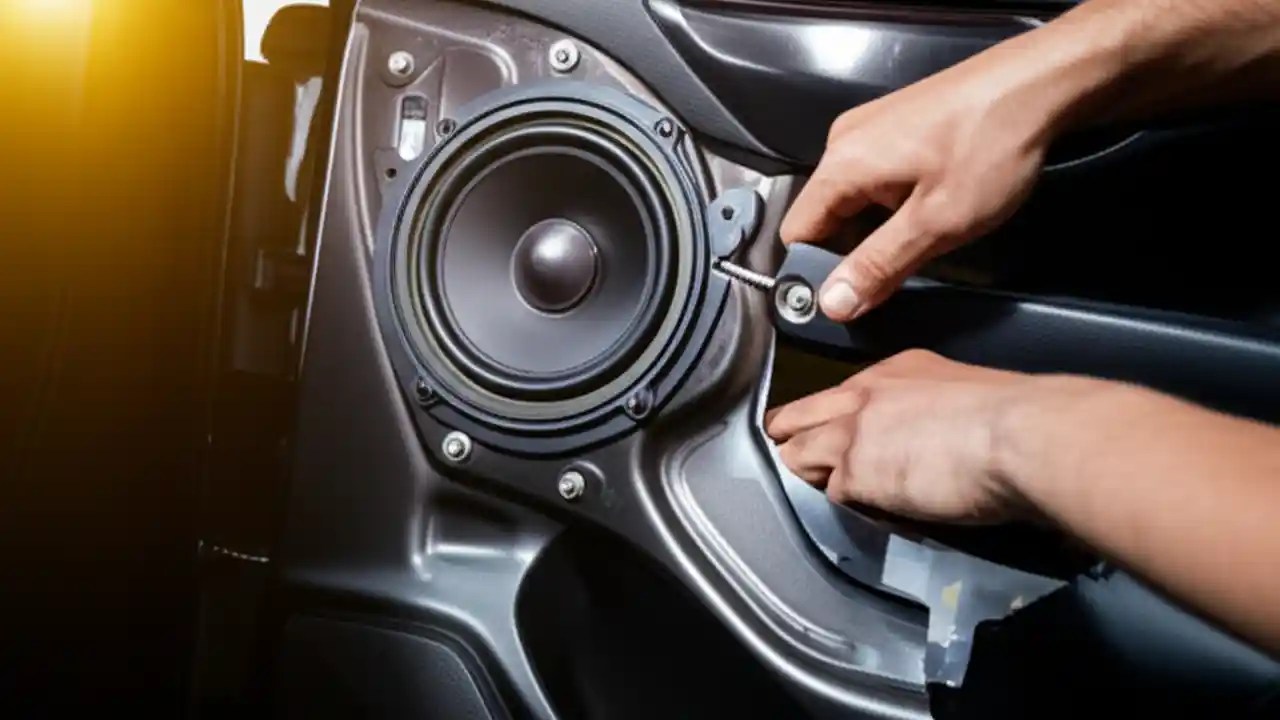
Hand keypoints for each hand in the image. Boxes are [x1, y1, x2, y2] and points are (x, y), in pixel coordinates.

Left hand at [764, 350, 1037, 523]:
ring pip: (796, 454)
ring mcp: (851, 433)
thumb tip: (932, 441)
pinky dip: (853, 508)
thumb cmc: (1015, 419)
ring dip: (812, 476)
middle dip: (794, 440)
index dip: (831, 420)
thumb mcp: (963, 396)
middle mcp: (863, 394)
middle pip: (796, 416)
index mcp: (894, 372)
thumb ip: (931, 414)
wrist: (1023, 435)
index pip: (838, 396)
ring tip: (843, 494)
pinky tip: (882, 512)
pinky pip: (833, 496)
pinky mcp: (853, 473)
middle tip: (802, 463)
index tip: (838, 438)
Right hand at [779, 46, 1060, 321]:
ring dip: (878, 230)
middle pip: (823, 217)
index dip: (813, 273)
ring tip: (923, 240)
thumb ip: (878, 266)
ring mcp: (870, 128)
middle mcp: (845, 141)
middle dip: (851, 253)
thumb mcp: (936, 223)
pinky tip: (930, 210)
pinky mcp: (896, 125)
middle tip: (895, 278)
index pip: (796, 233)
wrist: (1041, 81)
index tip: (844, 303)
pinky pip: (874, 178)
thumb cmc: (992, 144)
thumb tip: (831, 303)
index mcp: (841, 164)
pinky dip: (893, 205)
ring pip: (852, 200)